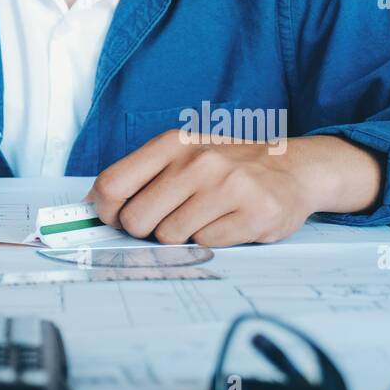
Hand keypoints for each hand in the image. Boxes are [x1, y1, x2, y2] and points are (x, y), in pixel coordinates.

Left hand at [86, 131, 383, 246]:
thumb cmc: (227, 166)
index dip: (106, 210)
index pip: (113, 184)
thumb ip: (140, 175)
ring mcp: (229, 187)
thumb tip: (94, 202)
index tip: (116, 217)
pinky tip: (228, 222)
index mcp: (173, 144)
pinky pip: (205, 245)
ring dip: (182, 235)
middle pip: (136, 220)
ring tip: (205, 215)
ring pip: (169, 236)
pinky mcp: (255, 215)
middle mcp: (200, 162)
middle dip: (145, 229)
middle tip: (169, 218)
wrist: (295, 168)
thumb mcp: (182, 154)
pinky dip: (211, 241)